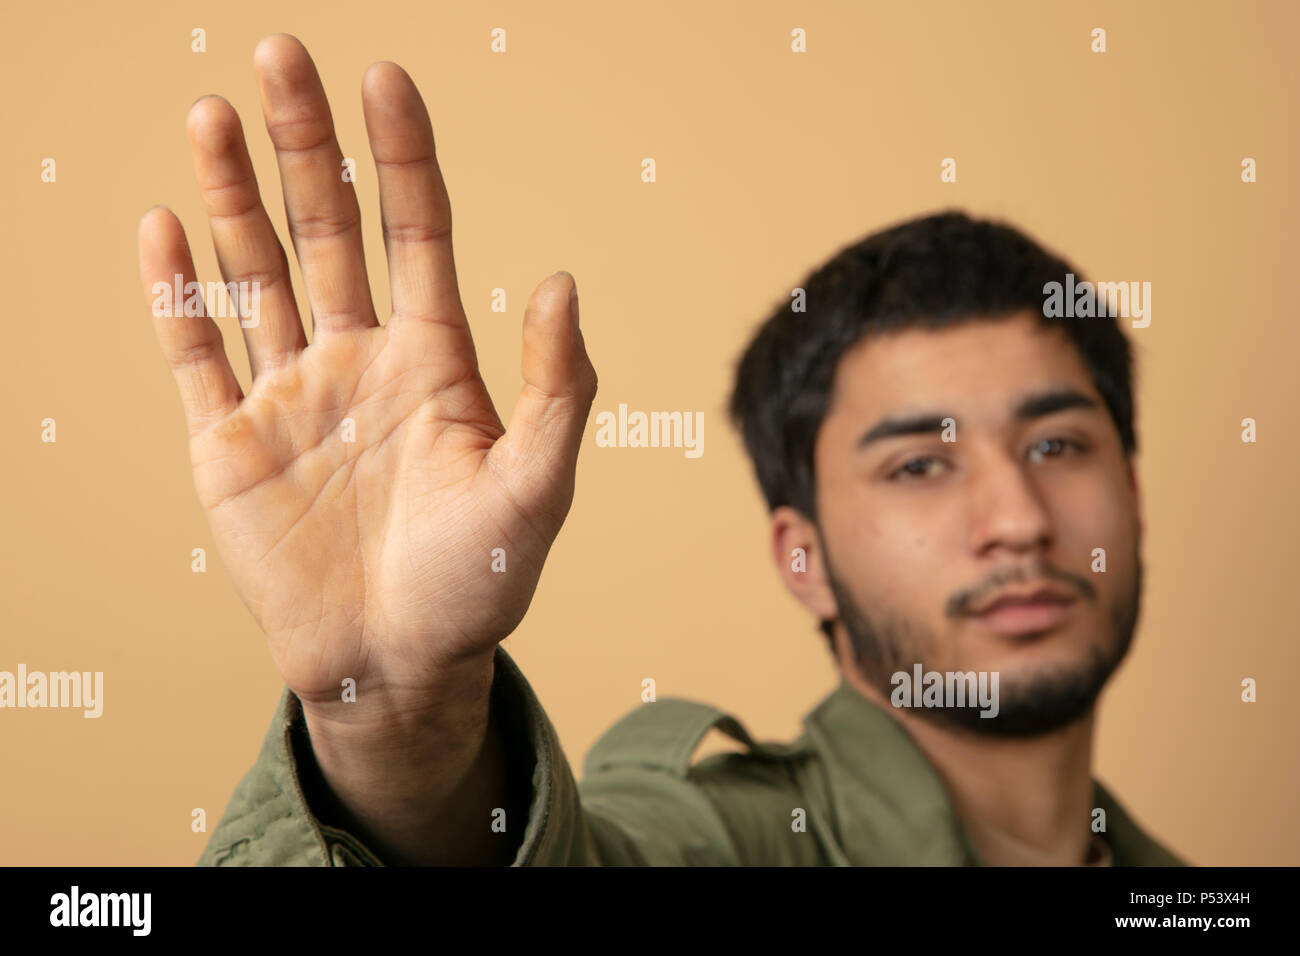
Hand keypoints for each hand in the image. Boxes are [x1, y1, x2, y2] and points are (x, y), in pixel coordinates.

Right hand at [137, 34, 596, 729]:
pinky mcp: (230, 442)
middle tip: (282, 56)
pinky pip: (197, 351)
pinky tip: (164, 225)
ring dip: (233, 195)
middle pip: (329, 227)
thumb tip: (564, 281)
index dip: (399, 154)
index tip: (383, 78)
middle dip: (305, 143)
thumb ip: (558, 388)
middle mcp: (359, 359)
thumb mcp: (538, 485)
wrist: (398, 663)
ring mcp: (291, 394)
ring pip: (257, 272)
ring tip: (214, 110)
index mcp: (433, 359)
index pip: (416, 229)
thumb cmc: (479, 582)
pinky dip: (178, 291)